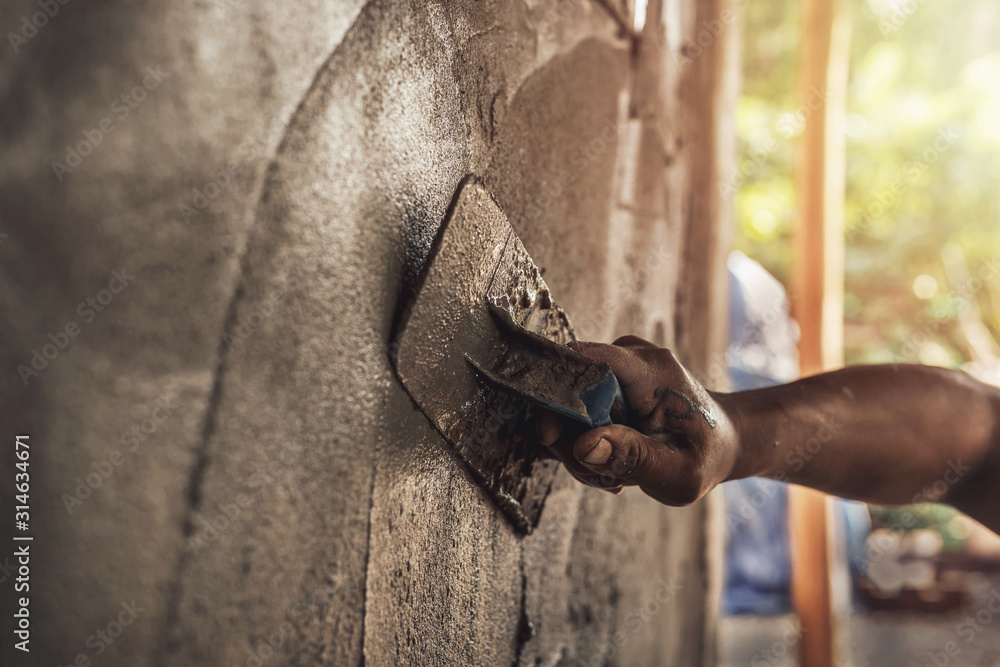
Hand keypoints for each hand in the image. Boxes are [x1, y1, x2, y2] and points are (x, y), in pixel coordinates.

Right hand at [536, 336, 740, 505]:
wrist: (722, 442)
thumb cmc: (706, 457)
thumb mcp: (678, 473)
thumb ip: (634, 458)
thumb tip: (584, 447)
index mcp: (653, 371)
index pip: (588, 360)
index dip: (559, 391)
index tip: (549, 435)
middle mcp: (631, 357)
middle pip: (570, 390)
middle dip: (571, 440)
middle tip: (597, 477)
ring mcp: (618, 366)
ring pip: (569, 404)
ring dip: (579, 448)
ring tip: (612, 476)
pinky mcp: (609, 380)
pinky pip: (578, 410)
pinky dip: (587, 443)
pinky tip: (611, 466)